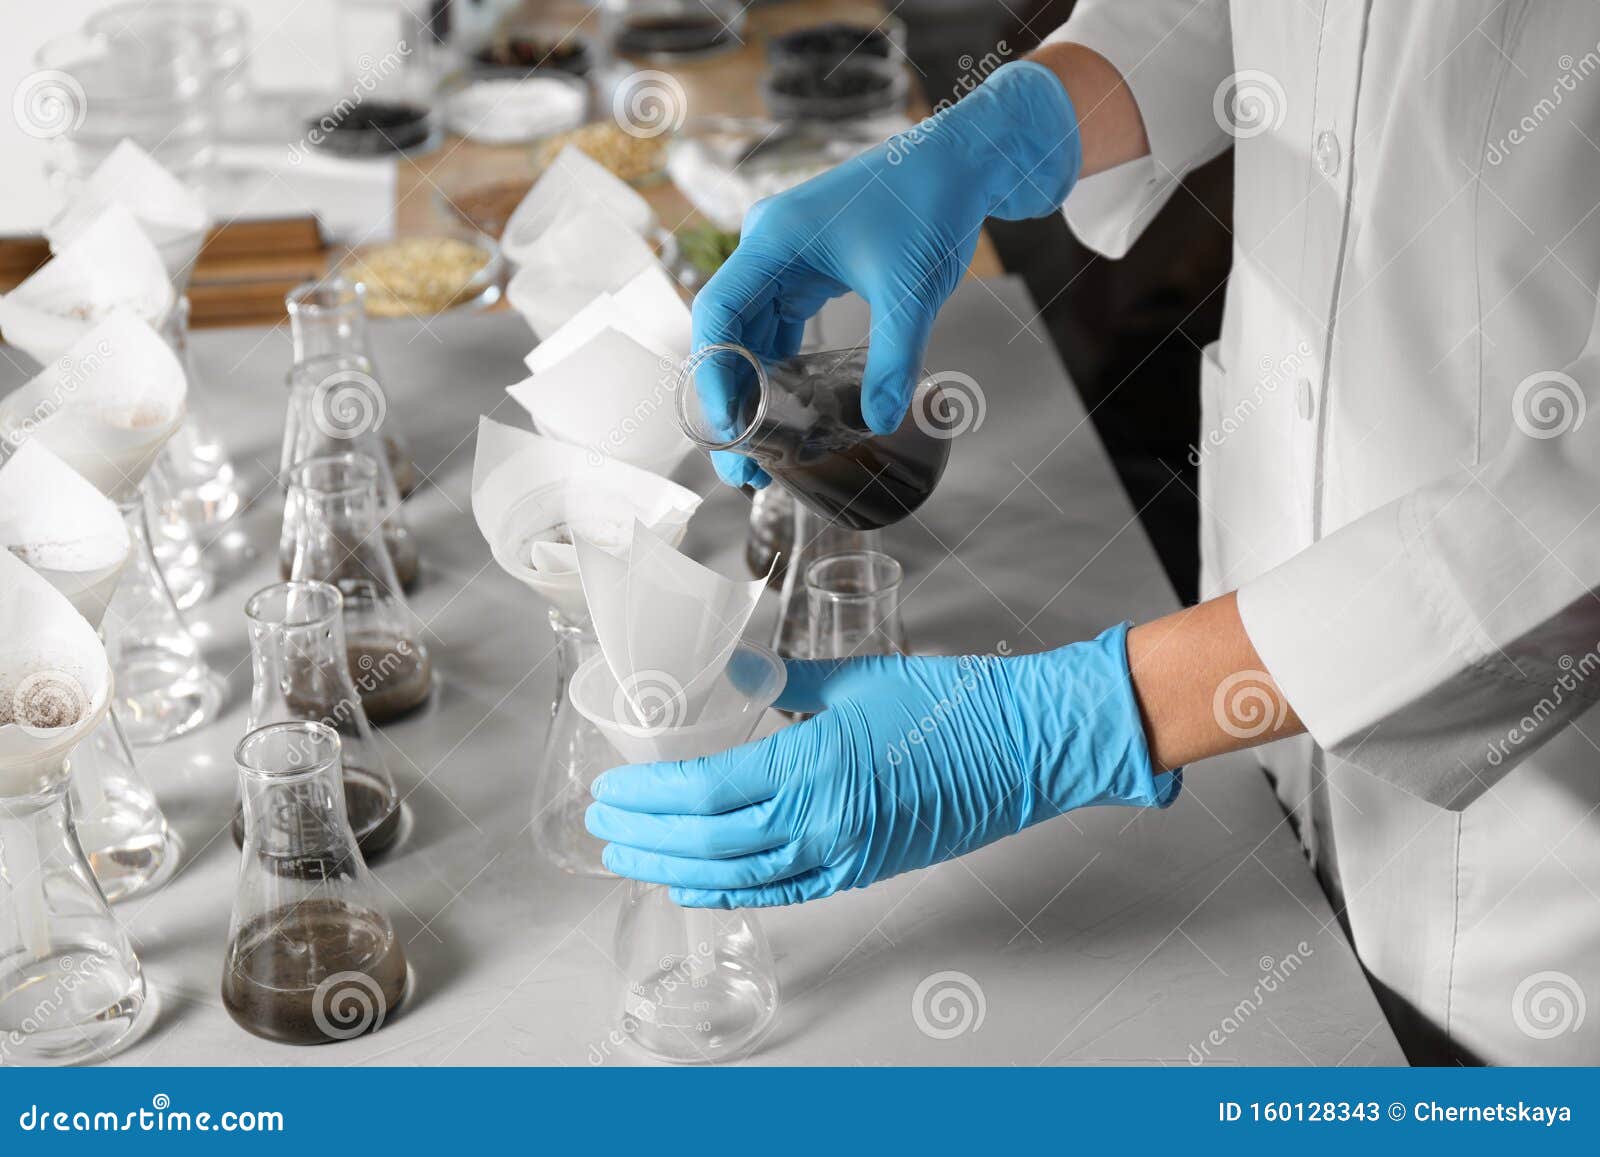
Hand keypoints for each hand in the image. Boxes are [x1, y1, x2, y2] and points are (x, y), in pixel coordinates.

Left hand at [586, 624, 1179, 907]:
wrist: (1025, 746)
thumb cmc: (952, 705)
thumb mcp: (854, 679)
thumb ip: (784, 686)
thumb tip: (737, 678)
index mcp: (813, 769)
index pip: (704, 792)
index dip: (649, 797)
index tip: (612, 789)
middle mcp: (821, 824)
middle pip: (708, 842)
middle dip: (646, 836)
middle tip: (604, 826)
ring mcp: (843, 856)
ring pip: (737, 875)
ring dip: (675, 868)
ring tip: (632, 857)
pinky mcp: (862, 871)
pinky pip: (782, 892)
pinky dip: (731, 891)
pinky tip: (696, 884)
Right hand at [691, 61, 1081, 487]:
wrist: (962, 158)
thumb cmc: (932, 204)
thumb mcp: (913, 291)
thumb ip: (894, 360)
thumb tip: (878, 422)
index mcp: (774, 239)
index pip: (719, 314)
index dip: (715, 377)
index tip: (729, 429)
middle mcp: (767, 247)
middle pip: (727, 332)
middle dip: (732, 399)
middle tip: (743, 463)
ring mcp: (784, 257)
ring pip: (750, 333)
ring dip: (754, 388)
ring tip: (762, 449)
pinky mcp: (806, 268)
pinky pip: (779, 324)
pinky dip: (781, 366)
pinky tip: (789, 408)